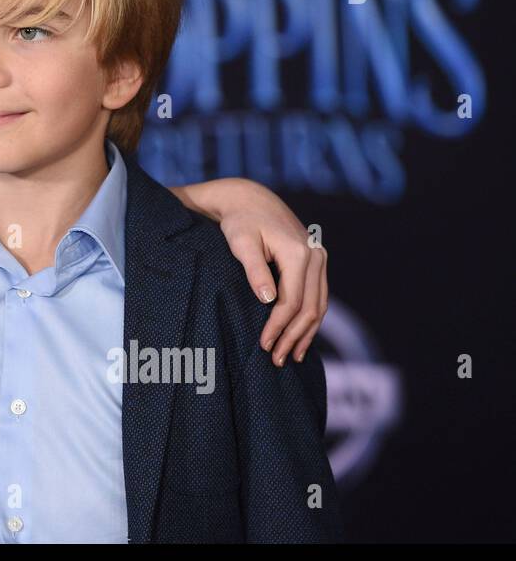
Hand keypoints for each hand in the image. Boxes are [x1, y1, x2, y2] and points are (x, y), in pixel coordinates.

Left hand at [214, 180, 328, 366]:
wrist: (251, 200)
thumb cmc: (240, 222)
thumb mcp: (241, 242)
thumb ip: (254, 270)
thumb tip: (269, 301)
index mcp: (298, 252)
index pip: (292, 300)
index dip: (278, 326)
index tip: (264, 346)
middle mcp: (316, 256)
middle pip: (310, 307)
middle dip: (293, 336)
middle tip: (278, 360)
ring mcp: (320, 258)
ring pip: (319, 304)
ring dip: (306, 333)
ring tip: (292, 357)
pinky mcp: (317, 262)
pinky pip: (319, 296)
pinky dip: (311, 318)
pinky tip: (301, 337)